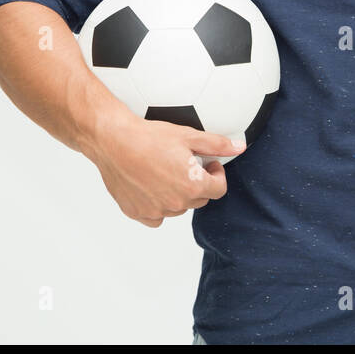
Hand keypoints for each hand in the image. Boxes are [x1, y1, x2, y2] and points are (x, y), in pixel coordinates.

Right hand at [86, 98, 242, 227]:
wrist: (113, 141)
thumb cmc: (150, 137)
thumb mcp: (189, 136)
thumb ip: (218, 145)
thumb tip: (240, 147)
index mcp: (193, 186)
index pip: (219, 190)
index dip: (217, 174)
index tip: (209, 163)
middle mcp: (176, 204)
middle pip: (199, 199)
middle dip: (198, 184)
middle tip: (186, 165)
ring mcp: (155, 211)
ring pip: (177, 208)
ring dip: (178, 194)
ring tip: (166, 172)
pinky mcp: (137, 213)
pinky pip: (156, 217)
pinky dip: (157, 206)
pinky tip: (152, 187)